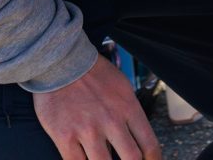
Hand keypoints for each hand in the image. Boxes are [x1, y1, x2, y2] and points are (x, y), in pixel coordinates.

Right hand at [32, 55, 160, 159]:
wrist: (63, 62)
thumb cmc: (94, 74)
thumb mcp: (122, 88)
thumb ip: (130, 112)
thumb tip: (136, 136)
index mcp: (129, 108)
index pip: (149, 144)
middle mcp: (111, 121)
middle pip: (132, 159)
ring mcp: (88, 131)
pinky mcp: (64, 137)